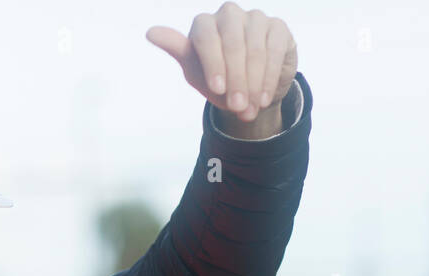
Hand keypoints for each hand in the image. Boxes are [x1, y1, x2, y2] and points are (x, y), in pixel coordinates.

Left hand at [147, 3, 296, 125]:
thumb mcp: (195, 69)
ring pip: (255, 48)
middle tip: (236, 106)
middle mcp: (229, 14)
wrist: (248, 89)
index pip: (206, 37)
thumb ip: (177, 50)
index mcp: (205, 23)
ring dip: (253, 82)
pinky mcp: (277, 28)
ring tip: (250, 108)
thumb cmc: (218, 77)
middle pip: (233, 43)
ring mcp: (255, 18)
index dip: (213, 64)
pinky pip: (274, 50)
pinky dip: (269, 77)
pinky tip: (263, 98)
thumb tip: (151, 32)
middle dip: (235, 79)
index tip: (217, 90)